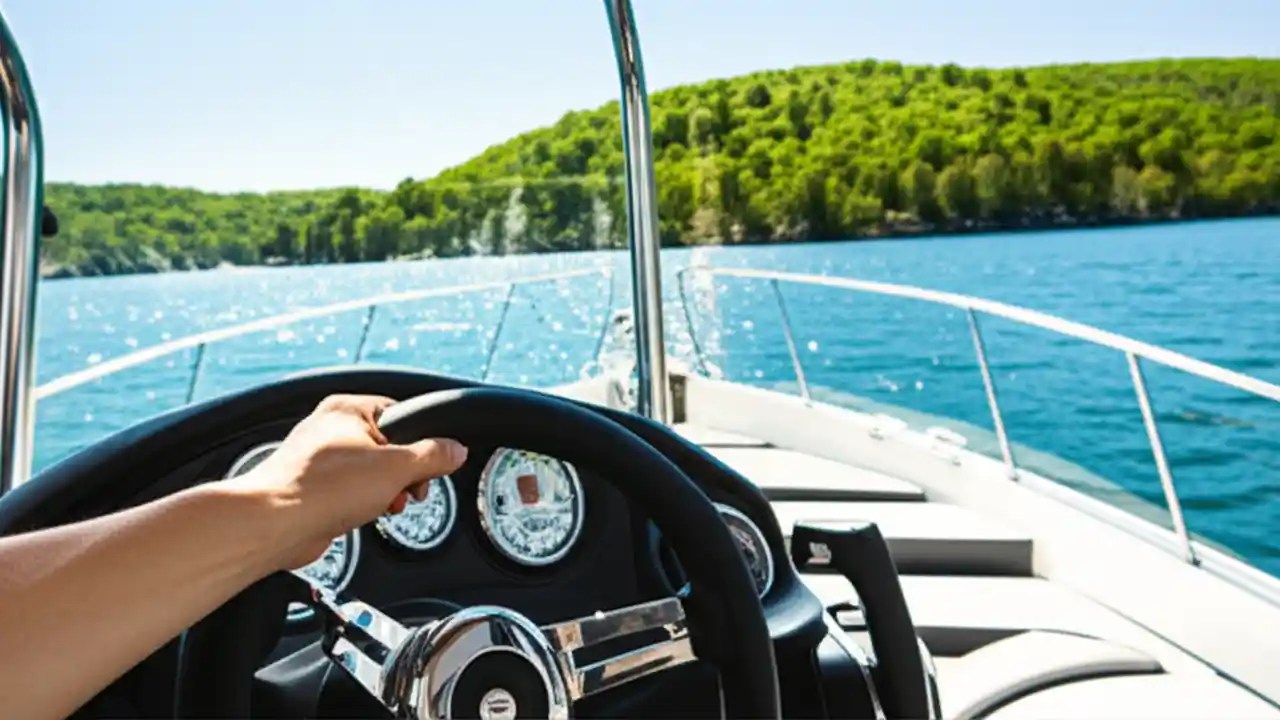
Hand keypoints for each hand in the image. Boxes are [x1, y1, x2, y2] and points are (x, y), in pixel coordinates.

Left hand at [228, 394, 467, 570]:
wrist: (274, 525)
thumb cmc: (323, 488)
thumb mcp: (397, 468)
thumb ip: (433, 456)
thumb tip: (455, 450)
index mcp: (348, 408)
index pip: (402, 414)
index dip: (422, 442)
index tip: (433, 464)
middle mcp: (331, 427)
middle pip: (389, 446)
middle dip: (404, 474)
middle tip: (408, 488)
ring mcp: (319, 458)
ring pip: (370, 471)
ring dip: (385, 491)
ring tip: (384, 504)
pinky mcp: (312, 487)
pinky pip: (350, 490)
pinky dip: (363, 502)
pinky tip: (364, 514)